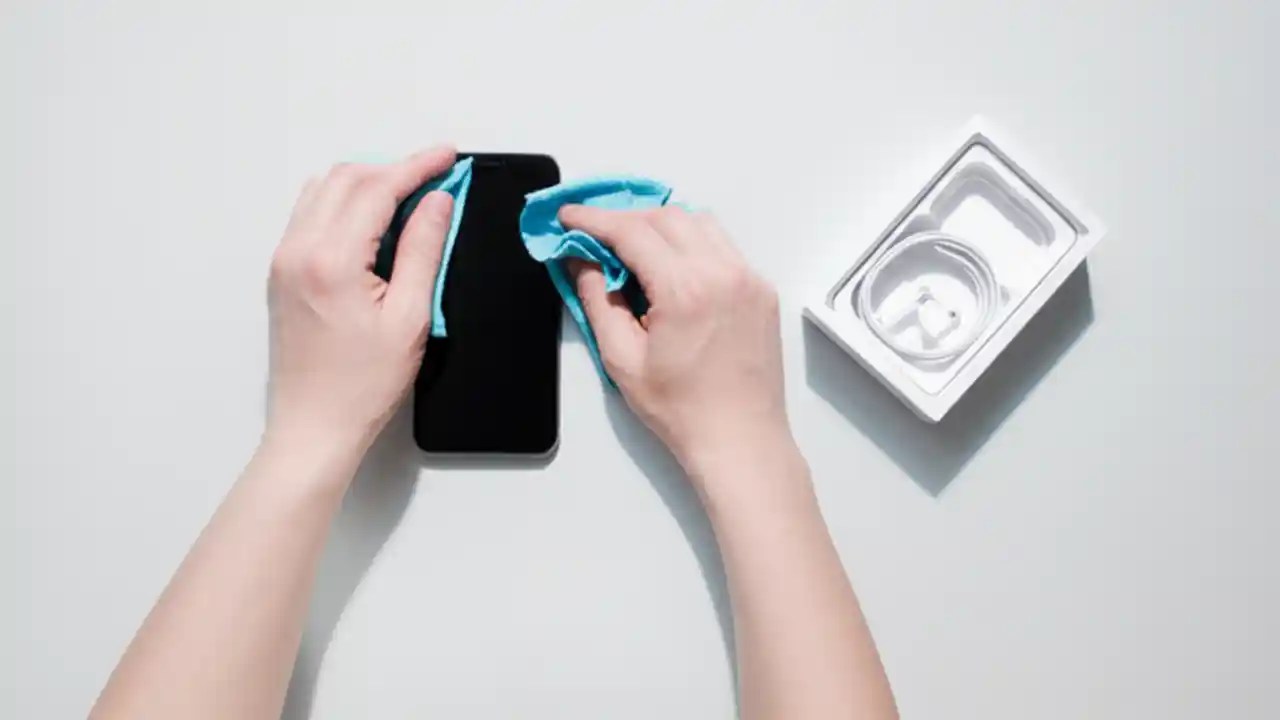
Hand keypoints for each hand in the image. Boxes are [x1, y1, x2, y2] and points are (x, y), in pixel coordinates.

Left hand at [265, 146, 455, 455]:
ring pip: (324, 191)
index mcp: (331, 260)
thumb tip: (437, 202)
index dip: (418, 166)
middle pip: (346, 178)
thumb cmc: (363, 384)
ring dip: (366, 182)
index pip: (377, 189)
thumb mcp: (410, 317)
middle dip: (393, 168)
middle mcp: (298, 250)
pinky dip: (344, 203)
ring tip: (408, 196)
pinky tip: (373, 221)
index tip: (448, 155)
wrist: (315, 426)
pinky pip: (310, 215)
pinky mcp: (281, 272)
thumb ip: (423, 250)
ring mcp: (283, 260)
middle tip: (435, 176)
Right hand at [560, 205, 791, 481]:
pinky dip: (692, 244)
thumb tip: (581, 262)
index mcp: (686, 290)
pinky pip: (723, 247)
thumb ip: (597, 301)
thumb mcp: (622, 359)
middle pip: (666, 217)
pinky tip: (672, 268)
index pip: (632, 231)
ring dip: (661, 226)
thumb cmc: (683, 410)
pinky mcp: (761, 291)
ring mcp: (749, 280)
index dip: (594, 219)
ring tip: (632, 250)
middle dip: (626, 219)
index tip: (569, 216)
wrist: (740, 440)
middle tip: (595, 235)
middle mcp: (723, 274)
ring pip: (700, 224)